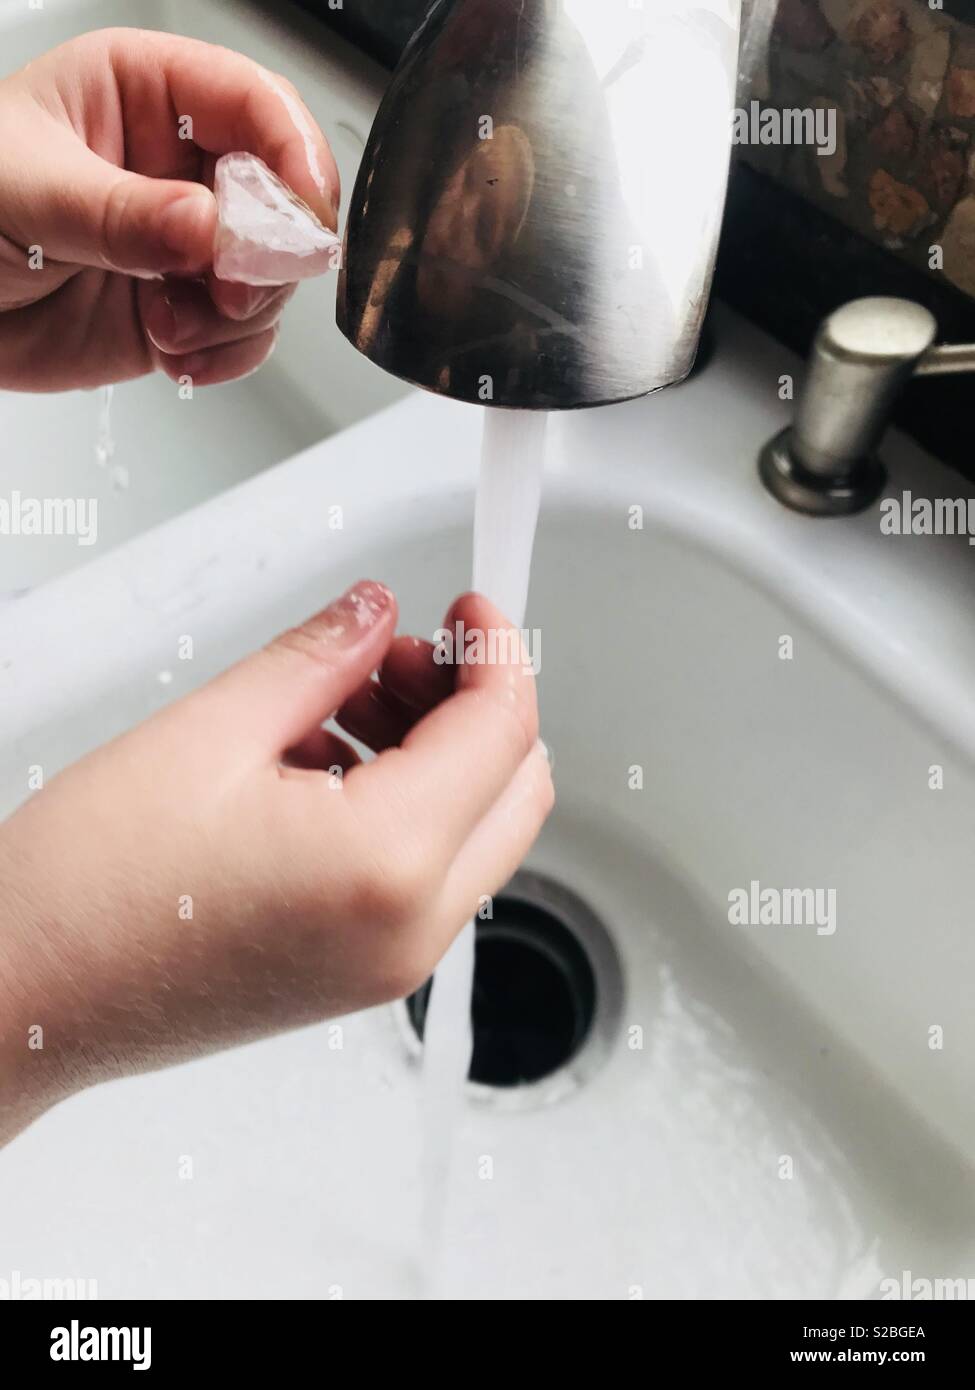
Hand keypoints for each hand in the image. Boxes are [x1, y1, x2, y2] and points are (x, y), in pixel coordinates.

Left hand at [0, 28, 338, 390]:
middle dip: (269, 251)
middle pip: (282, 197)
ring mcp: (184, 246)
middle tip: (230, 284)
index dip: (293, 150)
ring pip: (270, 276)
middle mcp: (177, 168)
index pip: (254, 103)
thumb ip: (123, 213)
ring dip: (236, 313)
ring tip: (170, 320)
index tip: (301, 209)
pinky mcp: (181, 312)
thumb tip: (207, 228)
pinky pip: (244, 335)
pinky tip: (176, 352)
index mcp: (145, 95)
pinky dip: (225, 354)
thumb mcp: (29, 190)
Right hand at [0, 583, 553, 1144]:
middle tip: (401, 651)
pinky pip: (428, 874)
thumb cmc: (85, 894)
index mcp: (386, 862)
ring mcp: (390, 964)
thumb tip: (374, 616)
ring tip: (345, 700)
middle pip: (516, 789)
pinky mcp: (359, 974)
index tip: (468, 610)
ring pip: (478, 831)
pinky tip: (324, 760)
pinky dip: (408, 805)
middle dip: (475, 704)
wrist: (22, 1000)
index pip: (503, 732)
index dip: (496, 651)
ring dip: (440, 751)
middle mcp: (409, 929)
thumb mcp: (210, 732)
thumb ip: (319, 659)